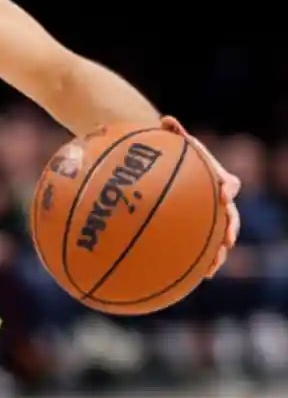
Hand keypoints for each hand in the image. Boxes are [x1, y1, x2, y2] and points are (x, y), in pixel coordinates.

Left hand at [160, 115, 240, 277]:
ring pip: (219, 238)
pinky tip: (192, 277)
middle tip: (228, 240)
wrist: (170, 166)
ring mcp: (210, 217)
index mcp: (216, 178)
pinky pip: (200, 249)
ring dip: (218, 254)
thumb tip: (167, 120)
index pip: (229, 183)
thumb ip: (172, 132)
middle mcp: (218, 200)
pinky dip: (199, 262)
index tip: (224, 193)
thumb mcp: (172, 142)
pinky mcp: (197, 230)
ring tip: (211, 269)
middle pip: (230, 216)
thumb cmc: (172, 154)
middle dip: (230, 228)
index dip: (228, 187)